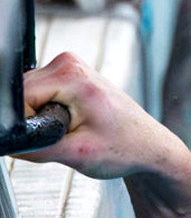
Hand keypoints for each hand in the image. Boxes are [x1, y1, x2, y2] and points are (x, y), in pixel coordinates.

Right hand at [18, 52, 190, 179]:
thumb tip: (7, 141)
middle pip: (21, 95)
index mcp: (72, 76)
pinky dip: (49, 112)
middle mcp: (69, 63)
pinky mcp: (68, 75)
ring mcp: (69, 66)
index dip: (27, 124)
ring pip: (27, 95)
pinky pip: (39, 94)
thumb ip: (34, 147)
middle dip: (36, 121)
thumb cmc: (126, 149)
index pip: (18, 98)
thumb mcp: (76, 154)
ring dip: (42, 117)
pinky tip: (72, 121)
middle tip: (69, 135)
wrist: (149, 147)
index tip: (53, 137)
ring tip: (74, 128)